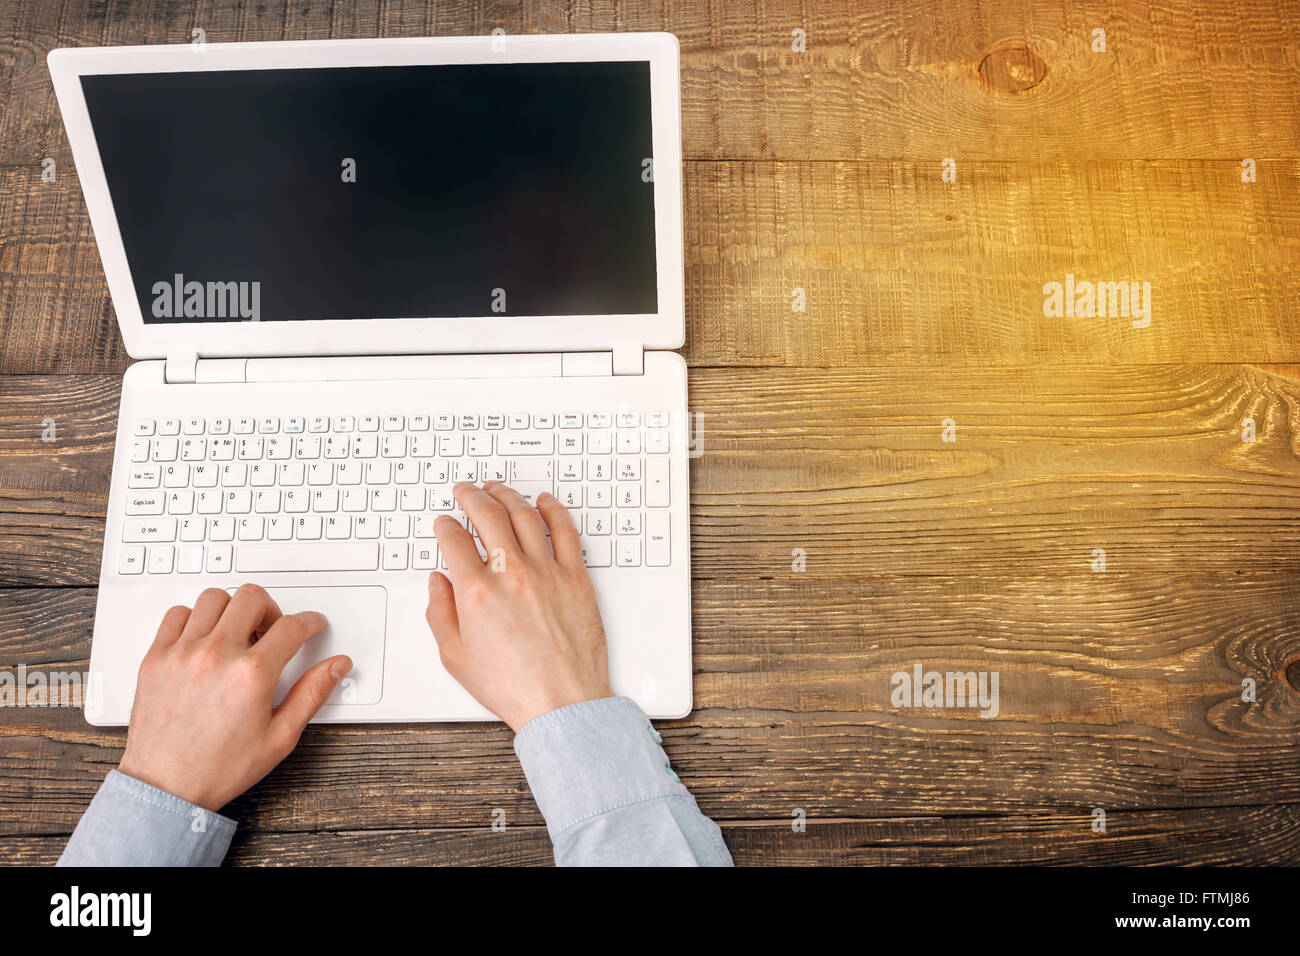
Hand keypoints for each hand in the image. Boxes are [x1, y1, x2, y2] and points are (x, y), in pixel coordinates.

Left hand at [118, 584, 352, 810]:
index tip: (310, 625)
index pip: (292, 626)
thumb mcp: (280, 737)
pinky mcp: (156, 658)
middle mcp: (216, 656)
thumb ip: (312, 694)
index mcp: (251, 674)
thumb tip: (335, 667)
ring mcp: (182, 653)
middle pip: (252, 598)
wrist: (166, 787)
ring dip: (233, 609)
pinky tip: (204, 638)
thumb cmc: (218, 768)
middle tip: (272, 630)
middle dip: (272, 609)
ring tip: (237, 632)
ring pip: (214, 598)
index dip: (310, 622)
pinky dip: (195, 618)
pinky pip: (177, 614)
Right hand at [426, 481, 613, 730]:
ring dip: (507, 495)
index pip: (454, 540)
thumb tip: (438, 583)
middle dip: (471, 496)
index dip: (444, 526)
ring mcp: (546, 572)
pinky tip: (544, 501)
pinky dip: (553, 510)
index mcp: (476, 592)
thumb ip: (440, 613)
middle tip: (465, 490)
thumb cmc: (513, 685)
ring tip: (497, 488)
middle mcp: (510, 573)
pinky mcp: (576, 577)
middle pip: (487, 515)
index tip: (444, 523)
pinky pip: (565, 531)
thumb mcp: (455, 656)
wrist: (562, 702)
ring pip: (524, 515)